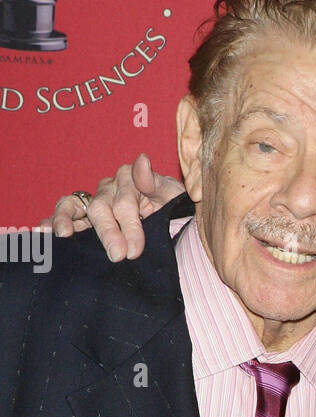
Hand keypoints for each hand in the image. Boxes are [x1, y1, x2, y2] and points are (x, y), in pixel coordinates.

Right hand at [41, 154, 185, 261]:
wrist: (173, 224)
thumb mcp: (174, 194)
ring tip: (63, 235)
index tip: (134, 250)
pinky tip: (40, 234)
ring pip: (72, 207)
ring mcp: (91, 203)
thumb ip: (157, 181)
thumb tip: (141, 160)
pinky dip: (49, 224)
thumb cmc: (172, 209)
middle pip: (100, 208)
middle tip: (117, 256)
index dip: (130, 226)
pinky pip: (62, 218)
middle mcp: (106, 189)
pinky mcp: (80, 219)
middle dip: (107, 233)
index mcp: (129, 180)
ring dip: (64, 220)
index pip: (125, 202)